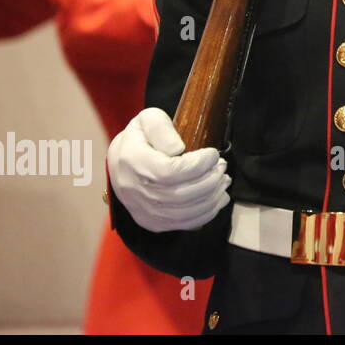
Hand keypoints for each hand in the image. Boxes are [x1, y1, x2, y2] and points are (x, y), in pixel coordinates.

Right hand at [108, 108, 229, 231]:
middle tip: (222, 166)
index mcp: (133, 163)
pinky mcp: (152, 222)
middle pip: (180, 195)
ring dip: (212, 197)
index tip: (213, 153)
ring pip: (184, 213)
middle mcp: (135, 191)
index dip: (198, 165)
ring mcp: (143, 210)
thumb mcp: (146, 120)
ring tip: (223, 180)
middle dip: (210, 181)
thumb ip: (160, 127)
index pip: (170, 172)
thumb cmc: (140, 138)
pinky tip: (218, 198)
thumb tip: (177, 148)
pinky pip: (183, 224)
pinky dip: (207, 213)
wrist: (121, 163)